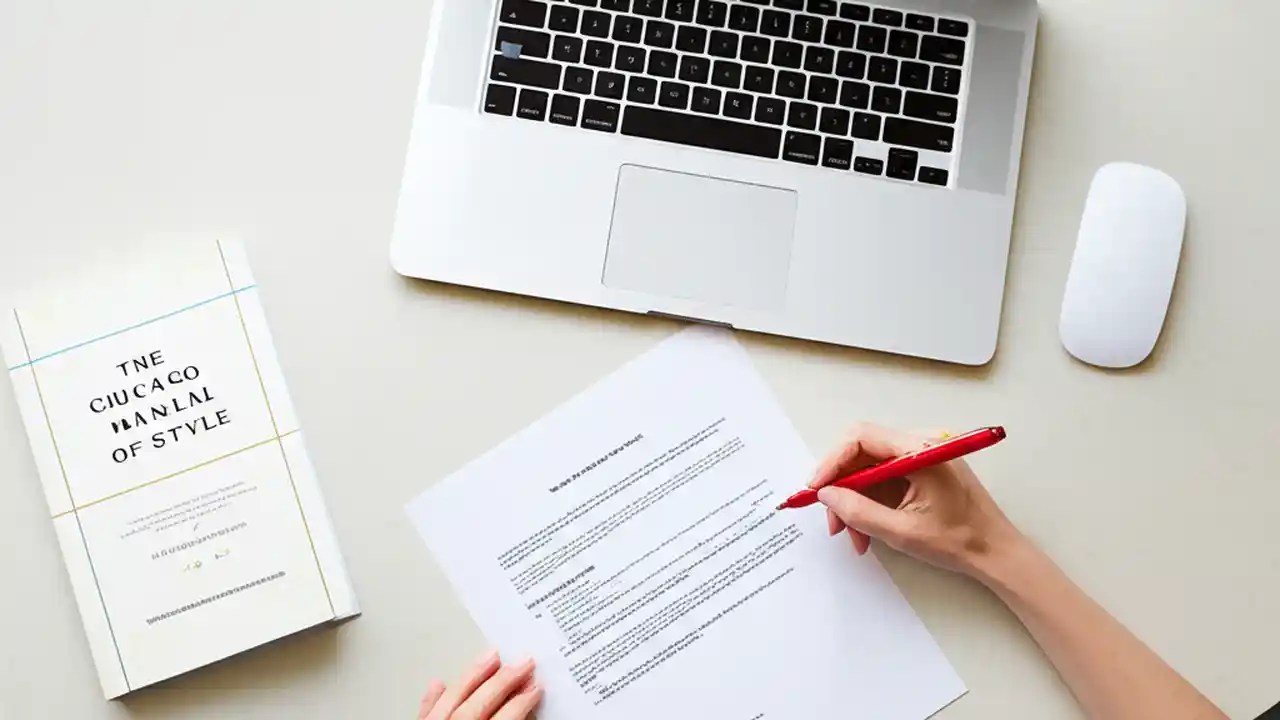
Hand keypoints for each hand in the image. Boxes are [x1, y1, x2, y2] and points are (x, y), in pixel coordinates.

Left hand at [418, 650, 542, 719]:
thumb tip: (528, 714)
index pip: (502, 718)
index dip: (521, 702)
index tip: (536, 687)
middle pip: (477, 703)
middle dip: (503, 681)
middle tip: (525, 662)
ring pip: (450, 699)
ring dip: (473, 676)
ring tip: (491, 656)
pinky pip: (423, 714)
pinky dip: (432, 697)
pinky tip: (439, 683)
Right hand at [809, 422, 1021, 576]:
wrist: (996, 553)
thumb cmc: (961, 541)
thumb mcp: (902, 531)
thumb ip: (859, 511)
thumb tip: (826, 494)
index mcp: (921, 450)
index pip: (861, 437)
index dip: (832, 461)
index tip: (816, 488)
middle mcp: (920, 444)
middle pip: (861, 452)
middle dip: (841, 488)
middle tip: (833, 521)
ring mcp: (921, 456)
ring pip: (868, 469)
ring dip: (854, 501)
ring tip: (853, 536)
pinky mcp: (921, 470)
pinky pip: (883, 480)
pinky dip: (870, 503)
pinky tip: (867, 530)